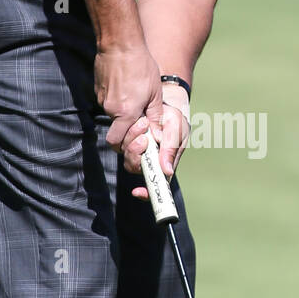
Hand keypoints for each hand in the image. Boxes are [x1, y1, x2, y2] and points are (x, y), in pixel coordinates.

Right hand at [95, 42, 161, 157]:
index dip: (127, 144)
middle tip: (141, 120)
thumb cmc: (141, 66)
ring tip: (137, 96)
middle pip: (116, 130)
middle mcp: (110, 109)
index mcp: (125, 113)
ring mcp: (101, 98)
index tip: (141, 137)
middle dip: (127, 130)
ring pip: (113, 115)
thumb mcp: (155, 93)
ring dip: (124, 113)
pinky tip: (128, 87)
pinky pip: (108, 102)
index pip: (117, 142)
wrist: (120, 43)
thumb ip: (155, 116)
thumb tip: (156, 134)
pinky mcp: (98, 89)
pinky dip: (118, 100)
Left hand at [129, 83, 190, 198]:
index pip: (157, 184)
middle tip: (144, 138)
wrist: (162, 105)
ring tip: (142, 124)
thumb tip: (166, 172)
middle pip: (138, 169)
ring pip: (129, 159)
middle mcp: (151, 161)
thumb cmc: (174, 119)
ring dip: (131, 143)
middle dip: (136, 155)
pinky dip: (126, 136)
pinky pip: (122, 146)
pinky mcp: (129, 143)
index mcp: (166, 163)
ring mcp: (140, 153)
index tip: (137, 192)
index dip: (147, 193)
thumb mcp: (176, 129)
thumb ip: (171, 149)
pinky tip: (135, 123)